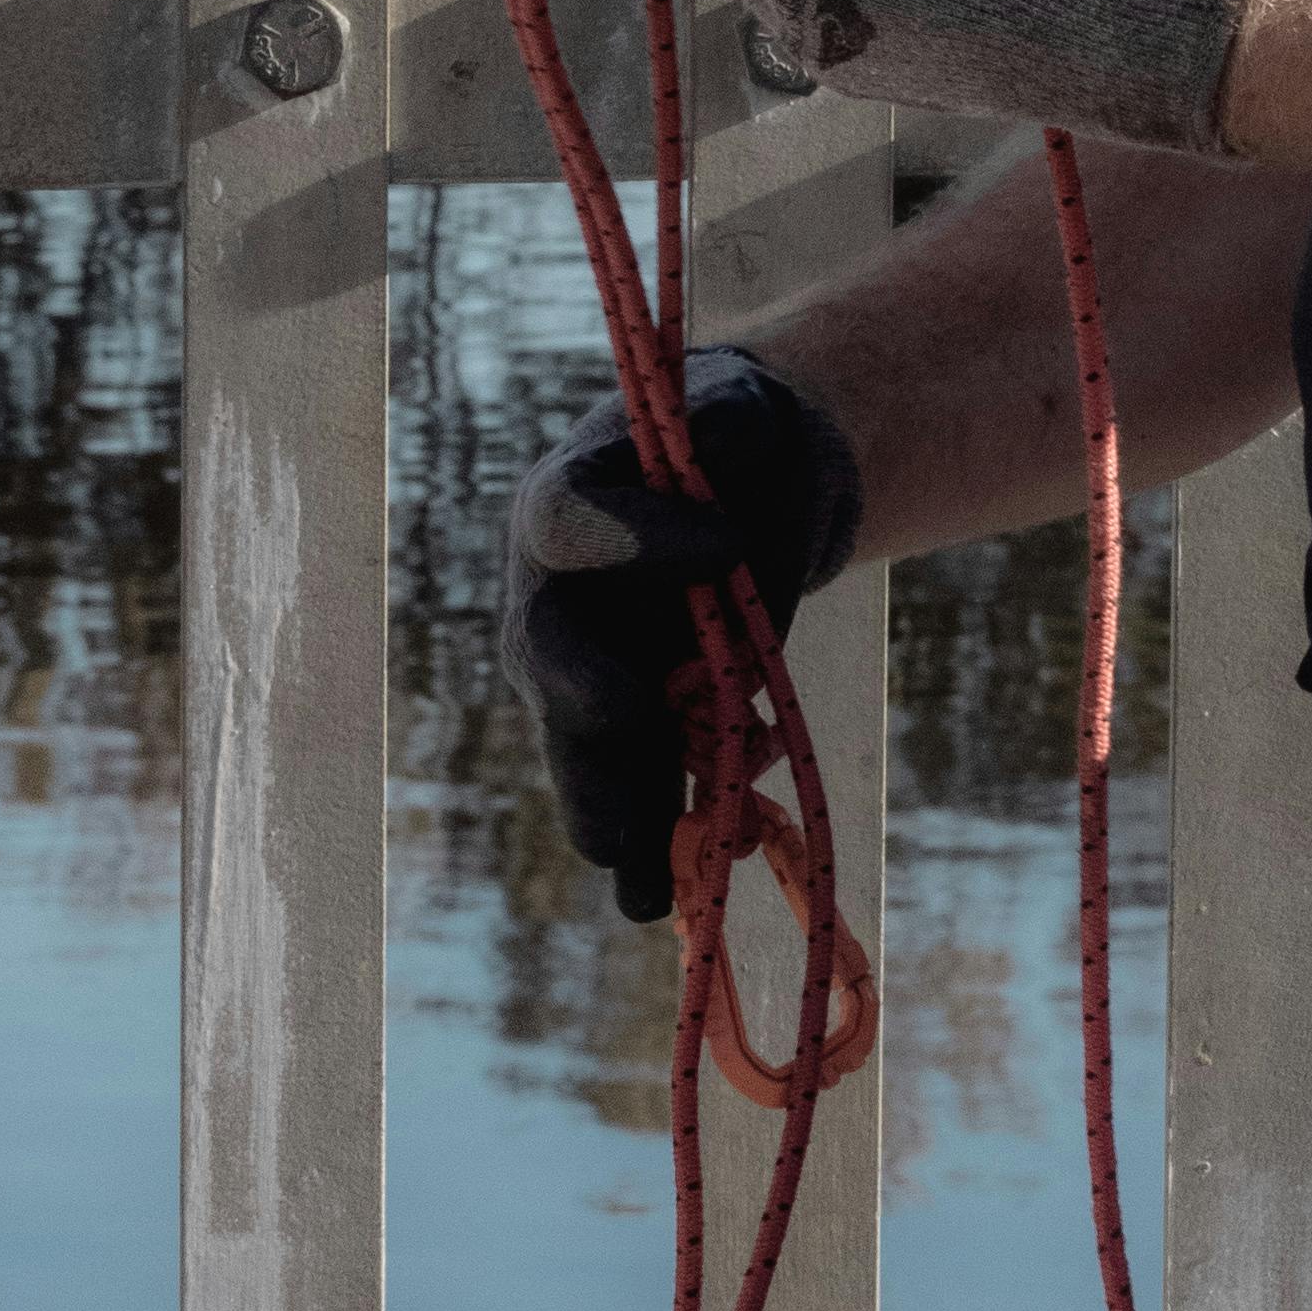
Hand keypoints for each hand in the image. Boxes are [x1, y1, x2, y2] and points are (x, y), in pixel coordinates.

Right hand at [502, 346, 860, 919]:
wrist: (760, 495)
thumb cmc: (739, 437)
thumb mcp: (742, 408)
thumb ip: (727, 428)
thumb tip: (721, 484)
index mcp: (564, 498)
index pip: (570, 522)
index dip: (636, 538)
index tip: (730, 545)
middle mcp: (553, 597)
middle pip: (551, 658)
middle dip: (591, 704)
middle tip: (637, 724)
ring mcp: (581, 673)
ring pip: (586, 748)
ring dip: (616, 807)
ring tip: (646, 878)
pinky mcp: (627, 730)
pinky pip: (630, 790)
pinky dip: (650, 848)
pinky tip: (663, 902)